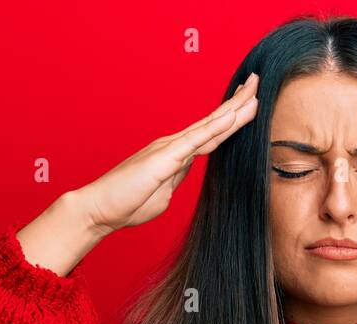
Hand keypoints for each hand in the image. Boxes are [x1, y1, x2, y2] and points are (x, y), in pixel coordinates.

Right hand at [17, 75, 259, 274]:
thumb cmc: (128, 203)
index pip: (210, 132)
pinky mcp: (165, 159)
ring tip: (254, 93)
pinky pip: (195, 141)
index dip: (230, 117)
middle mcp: (174, 145)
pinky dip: (215, 128)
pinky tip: (231, 116)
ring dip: (233, 110)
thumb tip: (184, 170)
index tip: (248, 103)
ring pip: (209, 127)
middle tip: (256, 82)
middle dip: (237, 103)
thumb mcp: (162, 191)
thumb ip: (176, 177)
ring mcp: (170, 149)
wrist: (100, 208)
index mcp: (176, 154)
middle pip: (213, 122)